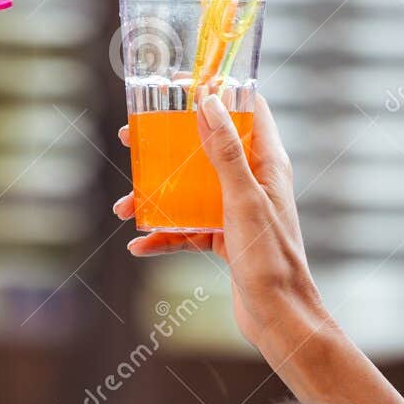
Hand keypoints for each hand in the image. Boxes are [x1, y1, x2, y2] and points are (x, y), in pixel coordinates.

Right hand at [114, 91, 325, 353]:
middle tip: (131, 139)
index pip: (245, 109)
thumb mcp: (243, 200)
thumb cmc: (270, 258)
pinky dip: (164, 235)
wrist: (280, 317)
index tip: (177, 85)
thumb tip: (208, 102)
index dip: (214, 92)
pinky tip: (139, 246)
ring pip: (190, 190)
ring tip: (124, 209)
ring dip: (155, 198)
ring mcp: (237, 210)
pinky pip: (188, 228)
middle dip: (167, 144)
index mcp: (267, 163)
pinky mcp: (224, 238)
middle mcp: (253, 181)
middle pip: (206, 147)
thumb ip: (226, 152)